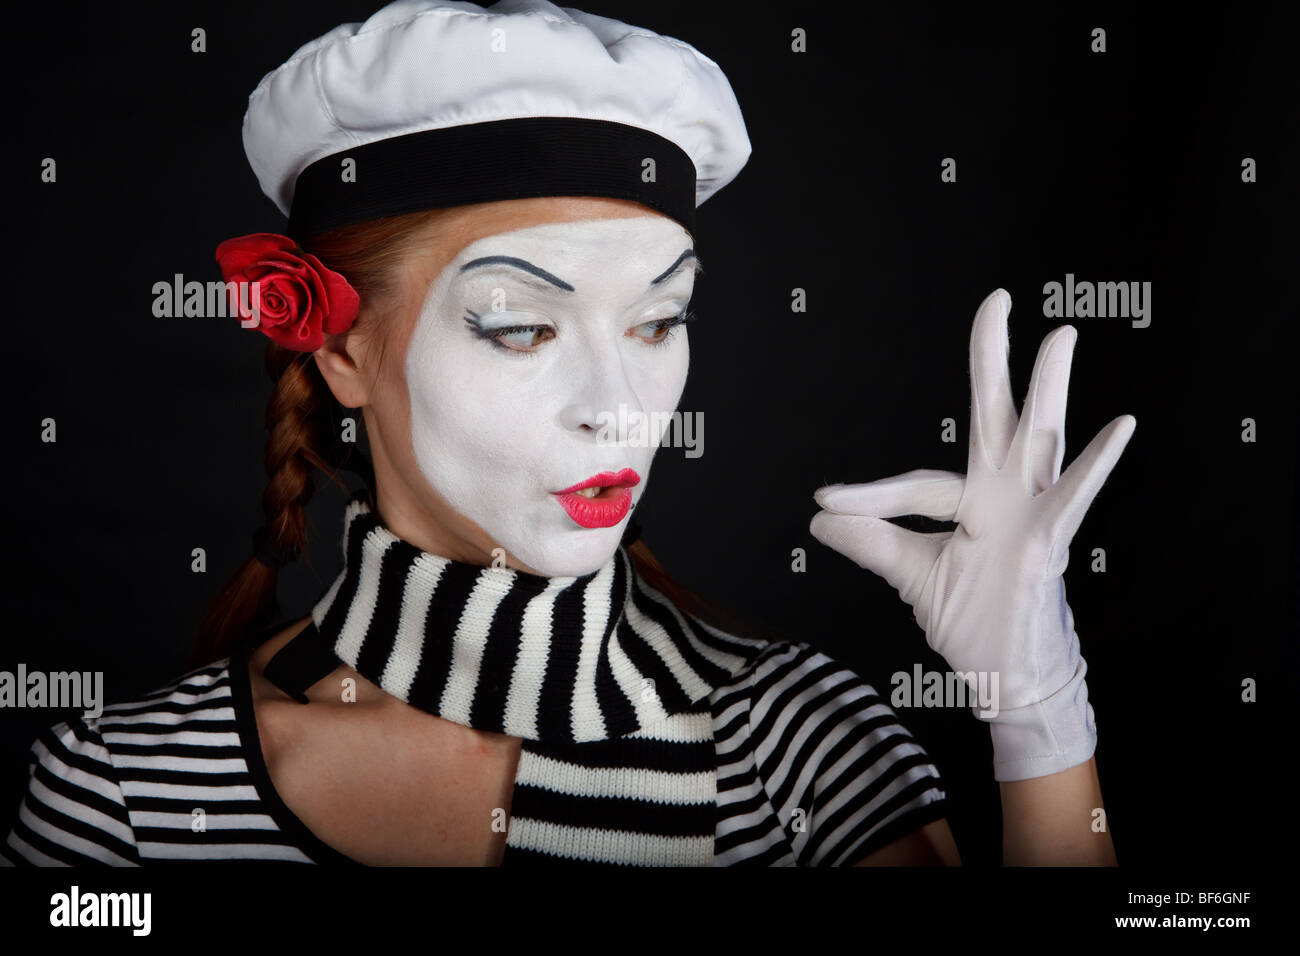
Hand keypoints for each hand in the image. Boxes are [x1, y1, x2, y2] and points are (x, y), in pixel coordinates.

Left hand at [808, 288, 1134, 779]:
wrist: (1004, 680)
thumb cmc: (973, 624)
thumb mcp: (912, 575)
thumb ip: (871, 542)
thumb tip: (818, 520)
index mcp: (972, 502)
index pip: (914, 484)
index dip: (867, 496)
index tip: (824, 502)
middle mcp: (1004, 497)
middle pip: (994, 416)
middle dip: (994, 359)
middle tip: (998, 299)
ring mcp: (1029, 515)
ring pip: (1040, 441)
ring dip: (1049, 390)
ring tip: (1060, 336)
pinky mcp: (1047, 544)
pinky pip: (1071, 500)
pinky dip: (1095, 465)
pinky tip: (1119, 427)